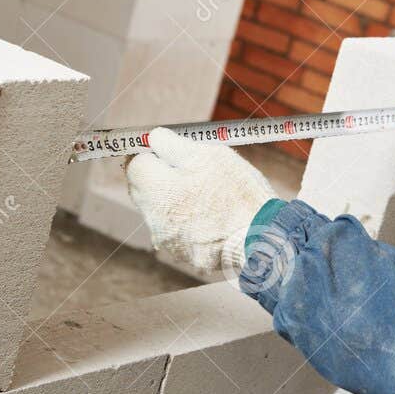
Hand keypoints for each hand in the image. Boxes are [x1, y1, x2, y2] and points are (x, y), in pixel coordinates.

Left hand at [125, 129, 276, 277]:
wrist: (260, 240)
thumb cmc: (235, 194)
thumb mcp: (207, 156)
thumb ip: (173, 144)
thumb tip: (154, 139)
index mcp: (155, 189)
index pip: (134, 164)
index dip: (152, 154)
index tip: (171, 152)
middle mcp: (153, 218)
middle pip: (144, 189)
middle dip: (161, 177)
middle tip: (194, 172)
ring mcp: (167, 240)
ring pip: (161, 211)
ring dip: (176, 201)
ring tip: (210, 197)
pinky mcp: (183, 255)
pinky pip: (178, 231)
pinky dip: (189, 222)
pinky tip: (214, 218)